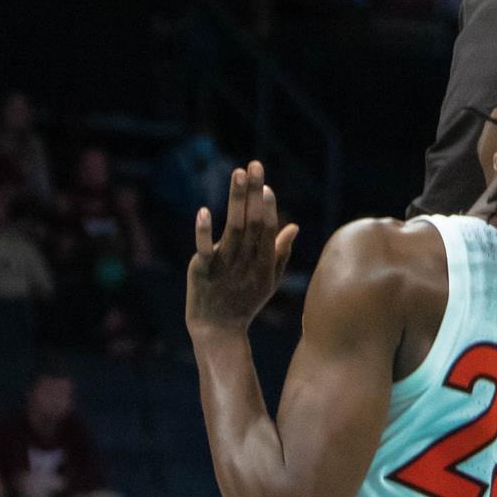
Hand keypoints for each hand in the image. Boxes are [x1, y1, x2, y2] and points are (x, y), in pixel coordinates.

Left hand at [187, 161, 299, 336]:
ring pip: (233, 227)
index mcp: (264, 263)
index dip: (268, 207)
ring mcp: (225, 266)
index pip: (268, 230)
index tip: (266, 185)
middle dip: (254, 192)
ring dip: (236, 199)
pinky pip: (205, 249)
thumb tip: (293, 226)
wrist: (218, 331)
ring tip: (238, 174)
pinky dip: (204, 231)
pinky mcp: (202, 271)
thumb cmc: (245, 303)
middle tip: (255, 164)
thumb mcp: (269, 280)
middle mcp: (247, 261)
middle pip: (253, 221)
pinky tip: (204, 211)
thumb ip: (280, 252)